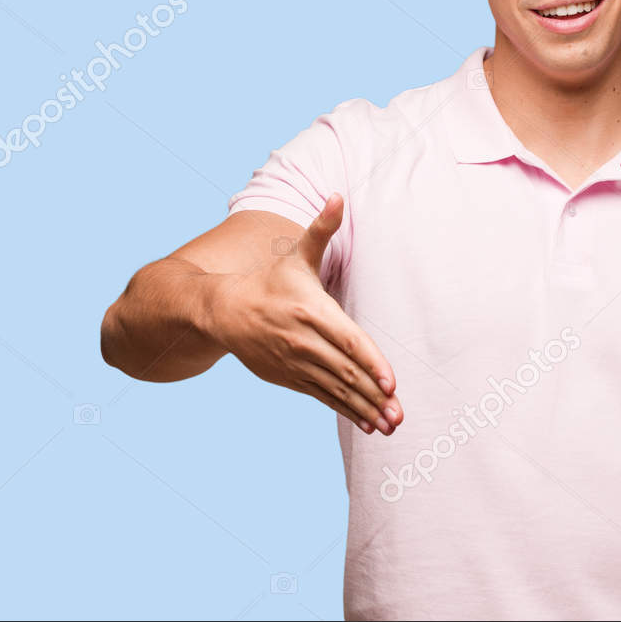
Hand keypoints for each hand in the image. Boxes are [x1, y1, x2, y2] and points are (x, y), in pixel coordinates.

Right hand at [208, 193, 401, 434]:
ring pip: (335, 389)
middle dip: (374, 394)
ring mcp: (294, 363)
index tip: (391, 381)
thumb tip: (338, 196)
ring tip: (390, 425)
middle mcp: (303, 341)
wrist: (220, 310)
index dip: (370, 362)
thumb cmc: (269, 281)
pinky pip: (322, 398)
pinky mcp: (288, 378)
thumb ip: (322, 229)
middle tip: (400, 414)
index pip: (347, 340)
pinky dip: (345, 411)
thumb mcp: (295, 255)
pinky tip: (368, 423)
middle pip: (345, 371)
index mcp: (311, 311)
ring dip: (364, 409)